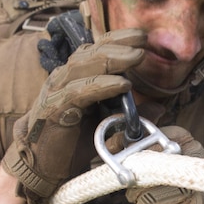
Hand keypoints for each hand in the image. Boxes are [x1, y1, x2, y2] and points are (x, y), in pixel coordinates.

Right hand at [3, 28, 145, 203]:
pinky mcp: (54, 108)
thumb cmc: (73, 144)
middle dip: (119, 43)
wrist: (42, 167)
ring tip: (137, 55)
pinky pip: (79, 92)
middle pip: (92, 52)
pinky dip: (102, 86)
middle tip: (143, 40)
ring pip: (84, 66)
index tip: (143, 36)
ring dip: (113, 59)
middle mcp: (65, 79)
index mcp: (77, 78)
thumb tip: (160, 108)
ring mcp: (57, 91)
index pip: (98, 50)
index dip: (119, 39)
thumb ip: (132, 116)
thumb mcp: (109, 127)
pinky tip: (122, 84)